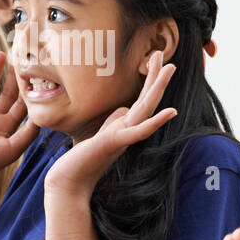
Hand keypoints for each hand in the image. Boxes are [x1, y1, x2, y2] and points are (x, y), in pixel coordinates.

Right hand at [0, 51, 37, 191]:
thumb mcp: (10, 150)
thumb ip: (28, 133)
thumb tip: (46, 115)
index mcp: (5, 129)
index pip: (21, 105)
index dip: (29, 88)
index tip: (37, 70)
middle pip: (5, 94)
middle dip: (14, 77)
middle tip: (21, 57)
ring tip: (0, 54)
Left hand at [44, 52, 176, 198]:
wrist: (68, 184)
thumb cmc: (79, 163)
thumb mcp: (98, 136)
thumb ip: (112, 122)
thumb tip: (123, 110)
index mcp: (122, 127)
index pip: (140, 100)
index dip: (148, 82)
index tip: (154, 60)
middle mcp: (126, 131)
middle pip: (146, 100)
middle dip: (155, 77)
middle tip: (165, 55)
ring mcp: (122, 137)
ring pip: (145, 108)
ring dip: (157, 87)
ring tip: (170, 66)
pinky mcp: (114, 144)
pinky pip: (138, 131)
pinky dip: (154, 122)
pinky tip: (171, 111)